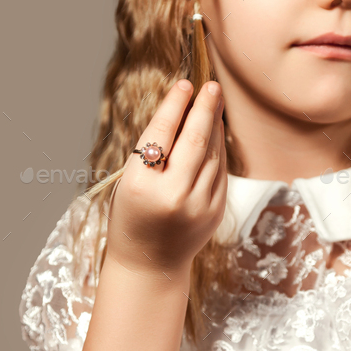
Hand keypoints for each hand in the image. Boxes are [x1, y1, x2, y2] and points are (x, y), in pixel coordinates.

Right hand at [106, 79, 226, 275]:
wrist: (149, 265)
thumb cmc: (132, 216)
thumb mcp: (129, 182)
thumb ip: (153, 151)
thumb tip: (182, 111)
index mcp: (140, 185)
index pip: (161, 133)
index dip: (175, 105)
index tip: (185, 84)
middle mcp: (171, 195)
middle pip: (195, 140)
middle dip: (205, 108)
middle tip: (212, 86)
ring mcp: (197, 205)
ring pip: (213, 153)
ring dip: (215, 125)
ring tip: (215, 103)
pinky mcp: (214, 212)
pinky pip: (220, 171)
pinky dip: (219, 148)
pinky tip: (216, 132)